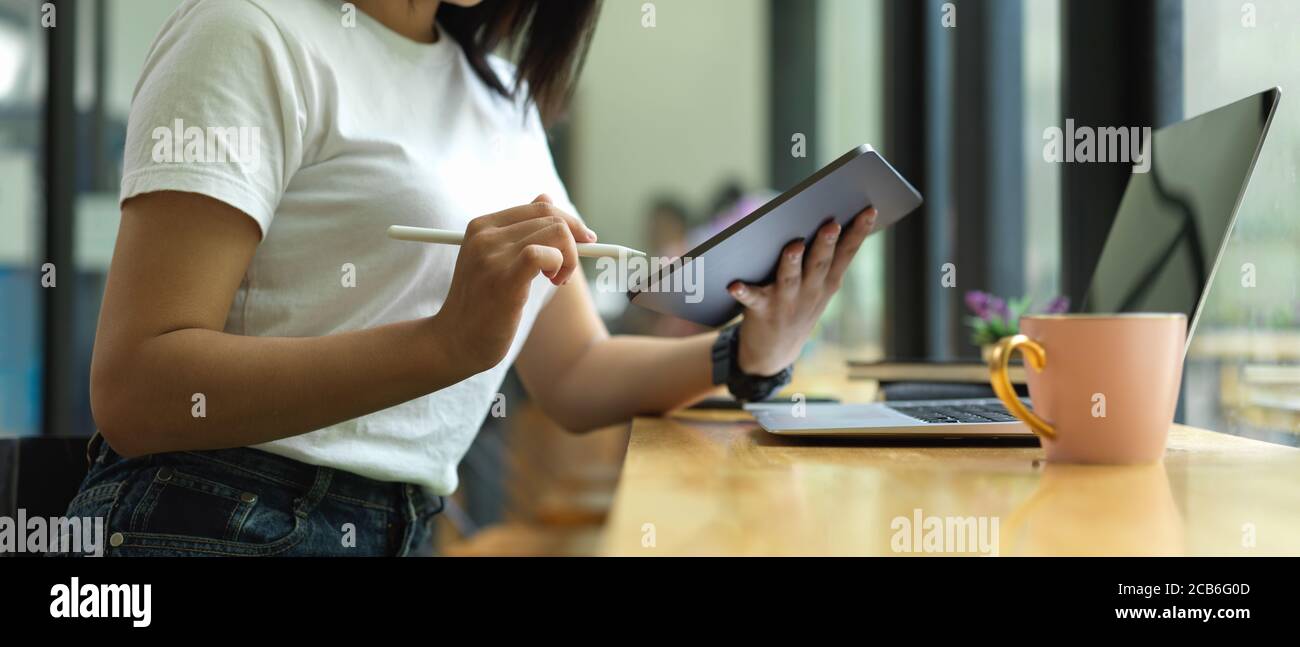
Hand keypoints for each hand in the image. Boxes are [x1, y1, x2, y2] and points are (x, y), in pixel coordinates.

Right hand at [433, 194, 595, 372]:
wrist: (455, 341)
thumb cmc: (481, 303)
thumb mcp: (495, 258)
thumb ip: (520, 229)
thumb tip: (546, 198)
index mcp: (482, 225)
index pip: (540, 207)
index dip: (569, 223)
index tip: (584, 241)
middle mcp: (485, 235)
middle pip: (552, 217)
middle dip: (573, 242)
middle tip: (564, 271)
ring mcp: (492, 255)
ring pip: (556, 233)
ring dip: (569, 257)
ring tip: (557, 280)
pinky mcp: (503, 279)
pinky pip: (545, 254)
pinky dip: (561, 264)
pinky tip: (554, 281)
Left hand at [728, 207, 876, 375]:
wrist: (773, 352)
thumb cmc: (796, 307)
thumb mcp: (818, 287)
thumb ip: (825, 259)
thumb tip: (831, 219)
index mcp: (827, 282)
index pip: (847, 253)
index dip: (859, 232)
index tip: (869, 209)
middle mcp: (811, 292)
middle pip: (819, 263)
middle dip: (826, 244)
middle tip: (832, 224)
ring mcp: (787, 303)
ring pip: (790, 278)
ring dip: (792, 262)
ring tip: (794, 246)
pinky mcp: (762, 312)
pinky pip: (752, 299)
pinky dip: (743, 292)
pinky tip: (734, 285)